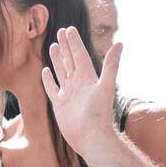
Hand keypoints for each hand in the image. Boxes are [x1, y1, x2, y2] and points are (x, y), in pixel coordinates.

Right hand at [41, 26, 122, 157]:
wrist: (91, 137)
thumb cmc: (100, 114)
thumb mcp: (106, 86)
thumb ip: (111, 65)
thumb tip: (120, 44)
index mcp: (88, 78)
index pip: (80, 55)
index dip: (74, 42)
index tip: (69, 29)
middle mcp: (78, 84)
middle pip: (70, 60)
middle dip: (65, 46)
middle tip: (61, 31)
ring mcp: (68, 94)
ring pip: (61, 72)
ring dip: (57, 59)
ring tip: (54, 46)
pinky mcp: (59, 105)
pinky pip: (52, 88)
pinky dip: (48, 80)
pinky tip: (45, 71)